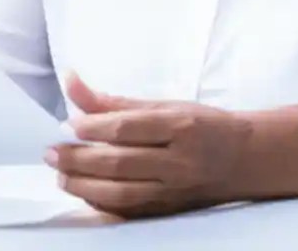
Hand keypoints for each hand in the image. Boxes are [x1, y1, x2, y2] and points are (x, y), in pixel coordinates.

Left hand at [45, 73, 252, 217]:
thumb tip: (73, 85)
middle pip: (118, 163)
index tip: (69, 124)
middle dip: (78, 158)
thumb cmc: (204, 126)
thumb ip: (117, 102)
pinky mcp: (169, 211)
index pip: (127, 128)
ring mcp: (174, 191)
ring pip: (120, 193)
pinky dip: (100, 203)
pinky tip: (83, 191)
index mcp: (181, 126)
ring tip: (60, 173)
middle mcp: (179, 162)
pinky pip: (127, 212)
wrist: (246, 159)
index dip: (93, 127)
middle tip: (51, 151)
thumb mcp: (166, 105)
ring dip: (82, 184)